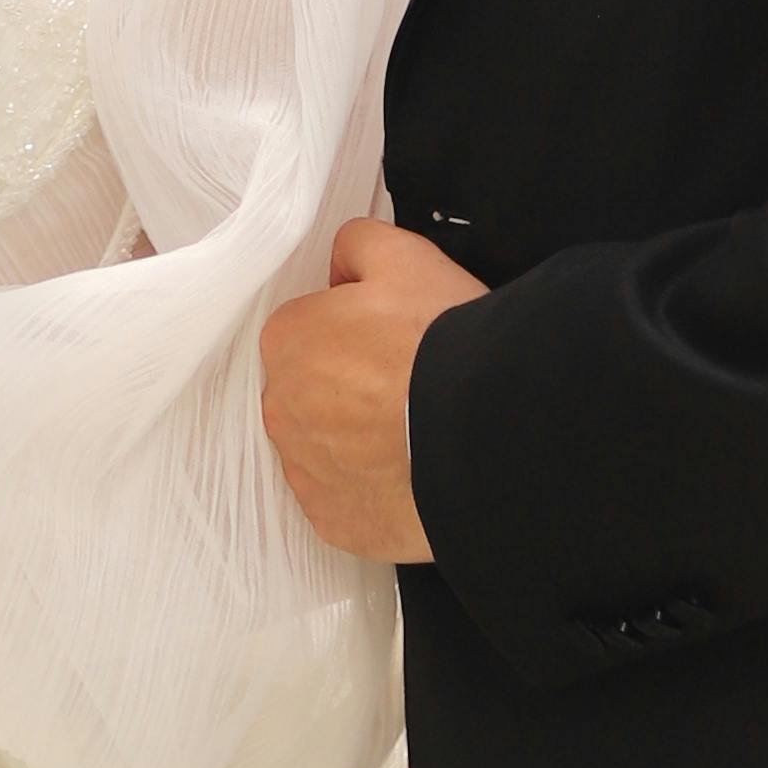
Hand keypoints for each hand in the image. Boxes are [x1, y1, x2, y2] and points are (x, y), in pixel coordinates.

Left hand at [260, 219, 489, 566]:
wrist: (486, 432)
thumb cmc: (443, 340)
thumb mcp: (405, 257)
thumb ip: (356, 244)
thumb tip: (340, 266)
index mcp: (287, 340)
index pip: (310, 331)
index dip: (354, 333)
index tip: (393, 343)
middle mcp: (281, 409)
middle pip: (311, 392)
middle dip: (349, 391)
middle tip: (407, 389)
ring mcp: (306, 471)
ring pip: (324, 449)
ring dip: (357, 443)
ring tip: (413, 436)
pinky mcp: (335, 523)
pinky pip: (344, 502)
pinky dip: (371, 492)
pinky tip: (409, 476)